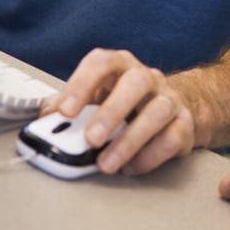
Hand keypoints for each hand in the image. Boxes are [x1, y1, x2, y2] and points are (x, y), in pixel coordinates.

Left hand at [41, 48, 194, 174]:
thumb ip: (71, 103)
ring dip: (130, 140)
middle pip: (135, 82)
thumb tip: (45, 114)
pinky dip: (149, 156)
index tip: (64, 111)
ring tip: (107, 164)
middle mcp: (147, 77)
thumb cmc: (128, 101)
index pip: (101, 62)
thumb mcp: (98, 96)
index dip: (81, 83)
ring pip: (157, 111)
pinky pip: (171, 138)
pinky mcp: (184, 123)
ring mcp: (168, 98)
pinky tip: (130, 167)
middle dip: (111, 111)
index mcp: (120, 66)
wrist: (178, 105)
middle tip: (90, 140)